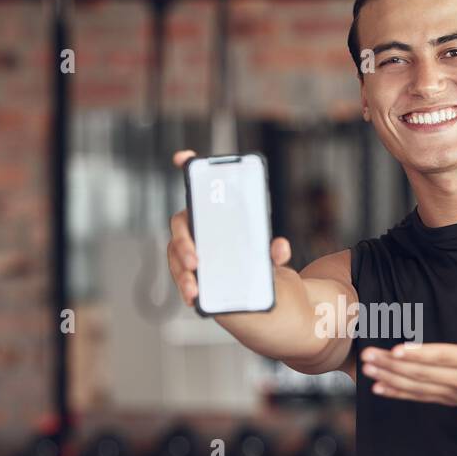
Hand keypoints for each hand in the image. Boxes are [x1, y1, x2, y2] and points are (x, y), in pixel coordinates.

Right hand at [166, 149, 293, 307]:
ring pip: (176, 254)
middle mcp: (196, 226)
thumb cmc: (255, 261)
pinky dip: (184, 287)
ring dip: (181, 271)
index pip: (199, 185)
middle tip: (196, 260)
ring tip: (194, 287)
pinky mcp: (187, 271)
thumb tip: (281, 247)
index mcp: (214, 213)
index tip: (184, 156)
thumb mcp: (268, 257)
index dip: (188, 166)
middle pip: (181, 225)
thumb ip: (275, 251)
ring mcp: (188, 248)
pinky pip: (180, 276)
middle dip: (184, 242)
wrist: (254, 290)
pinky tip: (192, 298)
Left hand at [359, 295, 456, 414]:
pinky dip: (399, 393)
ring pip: (418, 387)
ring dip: (390, 378)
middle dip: (392, 365)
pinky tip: (380, 387)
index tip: (397, 350)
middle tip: (367, 356)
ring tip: (367, 368)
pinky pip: (422, 397)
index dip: (419, 354)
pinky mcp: (452, 400)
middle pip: (423, 374)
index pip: (444, 357)